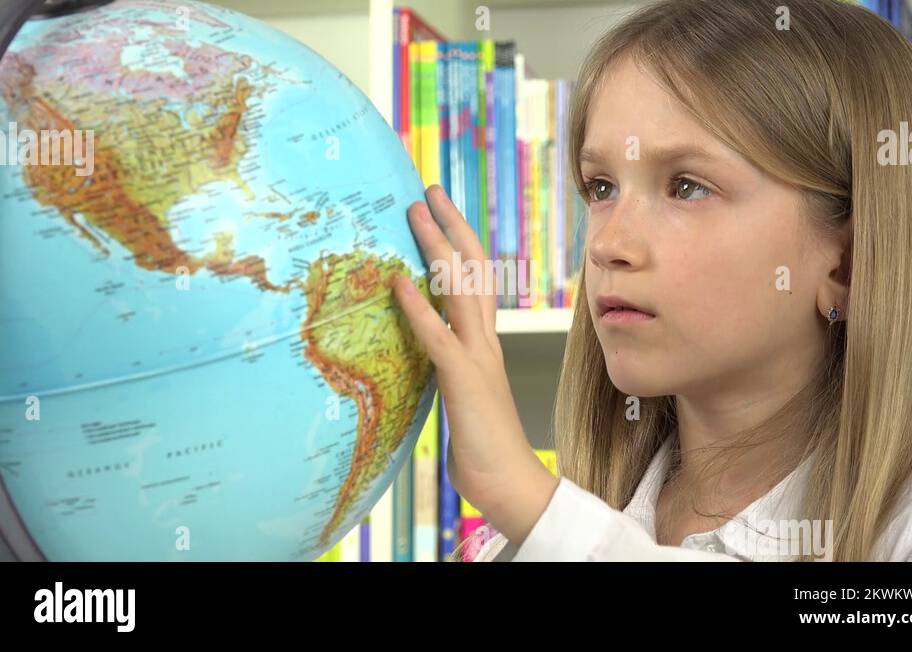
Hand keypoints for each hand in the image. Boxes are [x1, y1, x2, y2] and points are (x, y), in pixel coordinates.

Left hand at [391, 185, 557, 544]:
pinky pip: (439, 338)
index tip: (438, 214)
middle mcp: (484, 341)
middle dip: (450, 226)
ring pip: (460, 290)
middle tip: (428, 190)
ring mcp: (477, 358)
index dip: (457, 244)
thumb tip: (420, 358)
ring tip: (414, 213)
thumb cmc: (484, 450)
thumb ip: (446, 371)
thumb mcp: (460, 399)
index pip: (474, 281)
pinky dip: (419, 308)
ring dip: (436, 248)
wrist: (512, 487)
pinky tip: (400, 282)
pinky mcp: (464, 381)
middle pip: (473, 269)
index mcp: (483, 344)